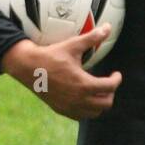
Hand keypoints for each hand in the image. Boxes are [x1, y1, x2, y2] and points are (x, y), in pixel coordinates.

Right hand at [1, 25, 121, 119]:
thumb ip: (92, 38)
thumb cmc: (51, 55)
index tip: (116, 74)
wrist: (28, 67)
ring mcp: (70, 107)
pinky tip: (84, 97)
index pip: (110, 87)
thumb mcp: (72, 45)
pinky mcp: (62, 110)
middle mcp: (78, 99)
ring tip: (97, 91)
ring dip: (99, 103)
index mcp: (84, 84)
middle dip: (110, 93)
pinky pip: (81, 116)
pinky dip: (87, 109)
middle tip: (107, 83)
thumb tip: (108, 28)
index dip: (116, 80)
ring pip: (95, 113)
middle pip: (106, 103)